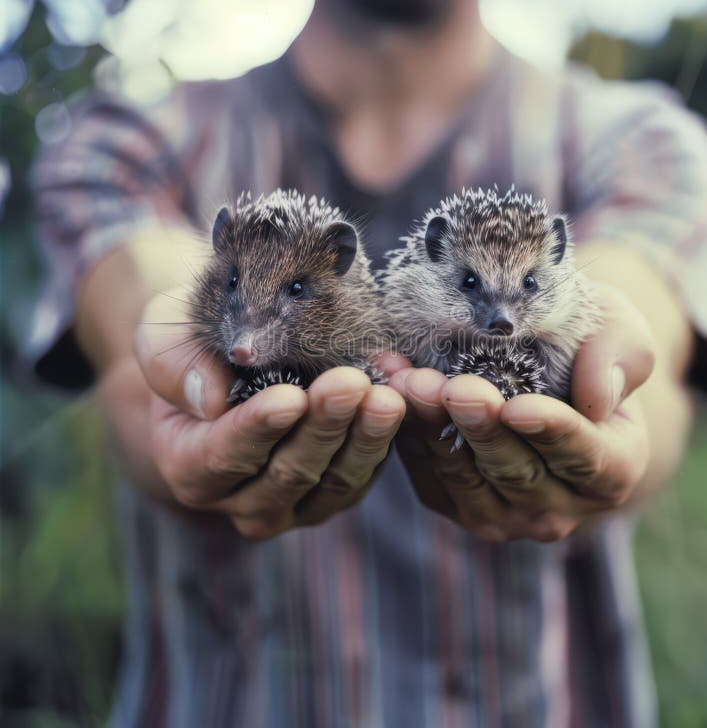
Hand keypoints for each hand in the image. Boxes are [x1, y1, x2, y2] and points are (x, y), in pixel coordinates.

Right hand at [132, 288, 405, 538]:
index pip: (224, 453)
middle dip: (323, 426)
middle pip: (288, 472)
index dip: (258, 427)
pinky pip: (365, 473)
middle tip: (350, 383)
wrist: (233, 366)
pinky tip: (401, 394)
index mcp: (189, 465)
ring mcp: (293, 502)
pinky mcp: (335, 492)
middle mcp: (240, 499)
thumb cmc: (196, 350)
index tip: (290, 396)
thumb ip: (175, 367)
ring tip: (387, 396)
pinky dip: (386, 437)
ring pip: (335, 481)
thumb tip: (211, 400)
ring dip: (364, 437)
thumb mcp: (164, 344)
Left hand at [387, 283, 655, 541]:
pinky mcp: (454, 503)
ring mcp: (504, 513)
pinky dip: (408, 429)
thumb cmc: (588, 348)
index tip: (519, 407)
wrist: (545, 369)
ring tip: (412, 382)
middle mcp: (559, 507)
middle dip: (481, 427)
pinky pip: (427, 472)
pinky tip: (392, 384)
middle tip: (455, 389)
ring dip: (434, 427)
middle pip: (515, 470)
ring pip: (463, 476)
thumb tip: (598, 397)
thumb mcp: (619, 335)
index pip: (584, 456)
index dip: (551, 433)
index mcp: (612, 471)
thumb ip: (618, 358)